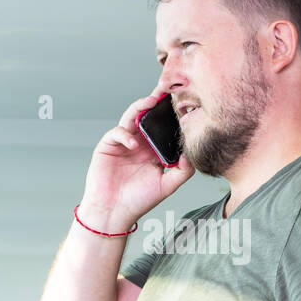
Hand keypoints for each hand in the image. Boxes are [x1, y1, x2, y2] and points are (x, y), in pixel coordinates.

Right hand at [78, 89, 194, 233]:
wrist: (114, 213)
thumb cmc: (138, 201)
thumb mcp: (167, 185)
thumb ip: (182, 170)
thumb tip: (192, 153)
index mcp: (153, 149)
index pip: (163, 126)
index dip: (171, 113)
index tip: (183, 100)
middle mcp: (139, 142)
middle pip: (147, 116)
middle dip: (156, 101)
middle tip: (166, 88)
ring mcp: (123, 143)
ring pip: (131, 117)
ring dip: (140, 107)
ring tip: (151, 101)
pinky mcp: (108, 146)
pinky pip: (117, 133)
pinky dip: (125, 135)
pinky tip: (133, 143)